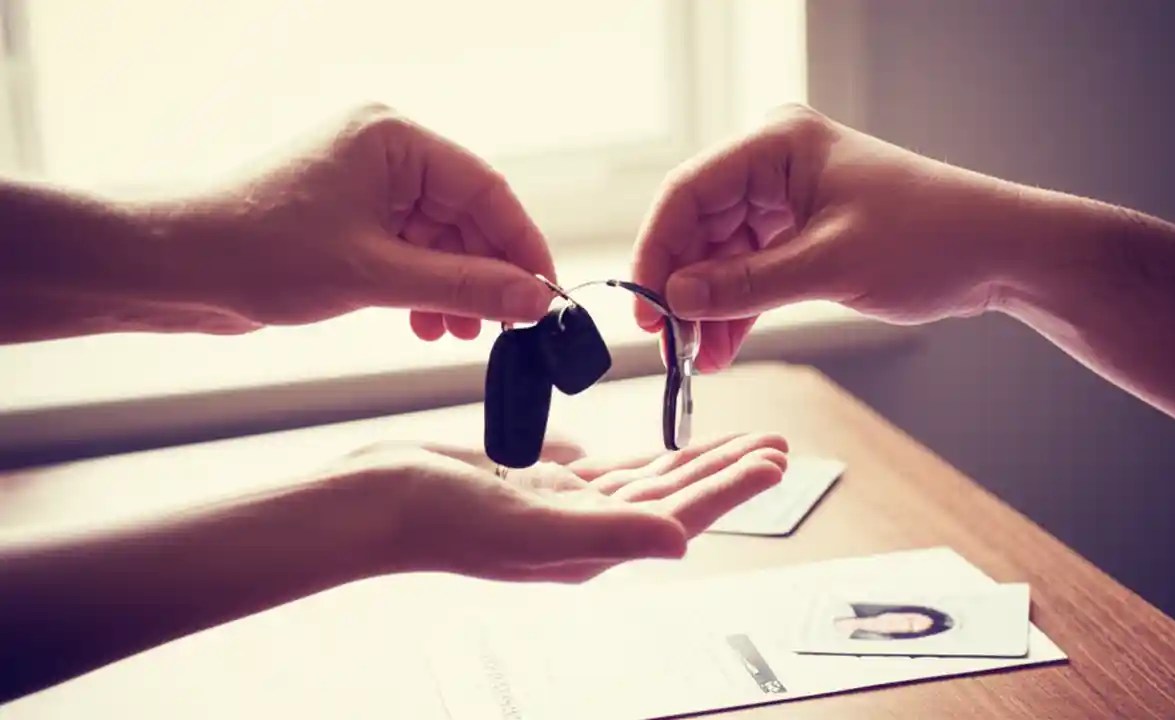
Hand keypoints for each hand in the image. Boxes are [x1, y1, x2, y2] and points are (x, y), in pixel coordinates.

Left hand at [169, 103, 555, 337]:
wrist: (174, 267)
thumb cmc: (261, 252)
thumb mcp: (376, 276)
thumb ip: (463, 287)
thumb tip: (534, 300)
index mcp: (394, 139)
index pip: (487, 188)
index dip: (522, 245)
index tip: (545, 296)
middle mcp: (385, 154)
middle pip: (466, 216)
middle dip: (485, 274)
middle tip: (505, 327)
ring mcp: (366, 188)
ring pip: (440, 240)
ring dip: (455, 289)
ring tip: (459, 334)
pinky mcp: (350, 220)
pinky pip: (410, 253)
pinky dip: (424, 290)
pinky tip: (425, 326)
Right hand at [335, 433, 787, 581]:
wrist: (374, 501)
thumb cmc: (440, 518)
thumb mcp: (531, 525)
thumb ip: (610, 533)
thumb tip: (681, 542)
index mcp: (593, 545)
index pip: (680, 513)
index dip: (732, 489)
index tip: (776, 461)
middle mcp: (585, 529)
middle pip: (674, 493)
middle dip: (726, 469)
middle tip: (772, 443)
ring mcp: (560, 505)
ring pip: (645, 476)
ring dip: (691, 457)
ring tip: (733, 438)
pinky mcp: (535, 482)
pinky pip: (602, 466)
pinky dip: (636, 453)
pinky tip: (655, 444)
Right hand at [632, 104, 1027, 370]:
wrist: (999, 253)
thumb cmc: (929, 238)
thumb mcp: (829, 266)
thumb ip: (746, 284)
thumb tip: (676, 300)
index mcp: (777, 143)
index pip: (689, 191)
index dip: (658, 250)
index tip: (646, 306)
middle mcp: (775, 164)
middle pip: (699, 226)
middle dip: (684, 288)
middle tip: (670, 344)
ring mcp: (787, 198)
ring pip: (721, 255)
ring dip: (709, 307)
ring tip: (698, 359)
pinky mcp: (802, 232)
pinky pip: (751, 270)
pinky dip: (738, 309)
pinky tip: (723, 349)